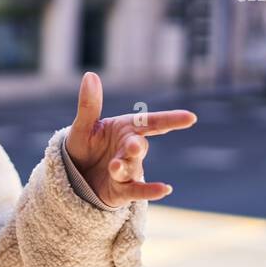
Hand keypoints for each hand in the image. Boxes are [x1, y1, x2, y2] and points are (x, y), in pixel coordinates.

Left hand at [64, 71, 196, 205]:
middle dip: (136, 146)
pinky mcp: (122, 191)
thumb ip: (89, 104)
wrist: (75, 176)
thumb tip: (90, 75)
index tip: (190, 117)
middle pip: (139, 146)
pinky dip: (150, 190)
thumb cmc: (83, 147)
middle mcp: (130, 149)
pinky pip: (137, 191)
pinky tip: (165, 190)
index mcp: (125, 129)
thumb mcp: (83, 126)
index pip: (151, 122)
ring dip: (126, 167)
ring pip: (133, 167)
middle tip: (133, 145)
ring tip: (114, 166)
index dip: (170, 120)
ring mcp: (129, 170)